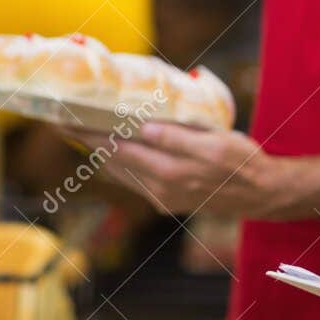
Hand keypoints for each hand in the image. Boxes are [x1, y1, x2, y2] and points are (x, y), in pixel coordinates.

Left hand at [59, 121, 296, 216]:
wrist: (259, 194)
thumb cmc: (241, 161)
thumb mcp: (215, 143)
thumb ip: (177, 138)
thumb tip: (143, 129)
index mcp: (171, 169)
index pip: (120, 145)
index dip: (90, 131)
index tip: (65, 118)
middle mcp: (160, 185)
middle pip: (112, 158)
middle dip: (85, 139)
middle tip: (60, 122)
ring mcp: (161, 195)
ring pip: (119, 171)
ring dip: (97, 152)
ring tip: (77, 133)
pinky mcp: (164, 200)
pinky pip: (132, 180)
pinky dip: (116, 164)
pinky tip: (108, 153)